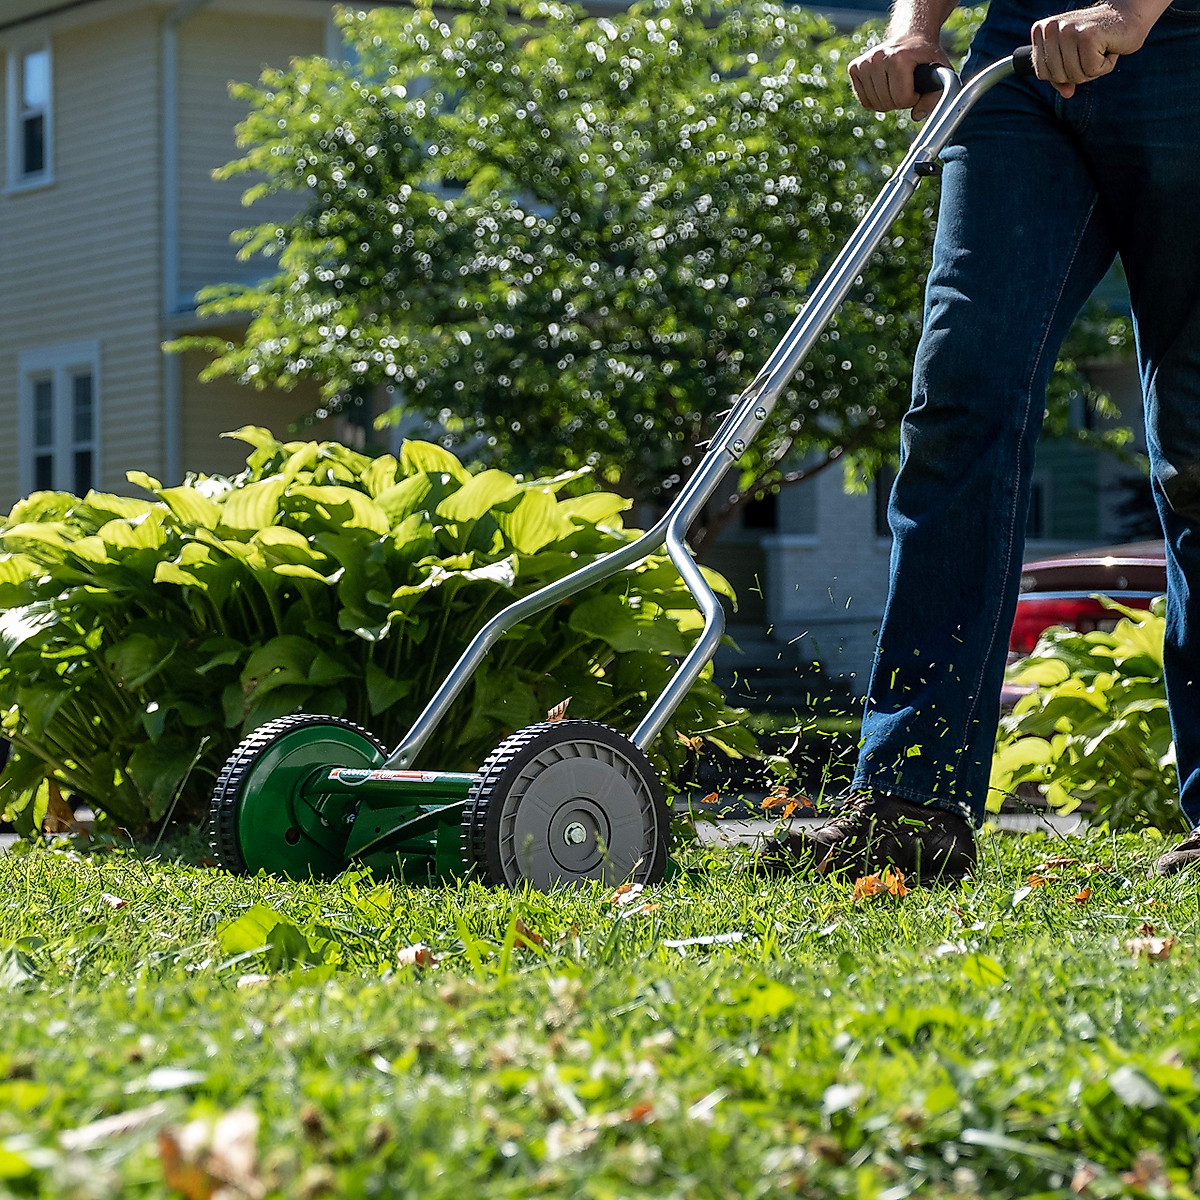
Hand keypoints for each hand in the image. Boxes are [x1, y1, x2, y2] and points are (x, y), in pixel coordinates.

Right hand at [849, 34, 950, 120]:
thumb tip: (917, 115)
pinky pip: (864, 101)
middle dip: (899, 101)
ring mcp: (863, 63)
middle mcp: (877, 58)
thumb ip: (936, 96)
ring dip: (888, 101)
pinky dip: (875, 100)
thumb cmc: (926, 56)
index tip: (917, 85)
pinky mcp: (854, 68)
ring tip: (896, 84)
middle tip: (906, 85)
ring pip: (875, 105)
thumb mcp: (941, 71)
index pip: (902, 99)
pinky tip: (883, 86)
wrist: (910, 36)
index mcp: (899, 57)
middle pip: (887, 103)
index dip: (913, 98)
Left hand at [1031, 2, 1148, 96]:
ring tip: (1101, 47)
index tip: (1079, 53)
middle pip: (1058, 76)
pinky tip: (1110, 46)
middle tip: (1093, 50)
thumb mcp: (1073, 58)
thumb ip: (1061, 78)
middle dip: (1079, 72)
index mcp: (1042, 30)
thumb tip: (1066, 94)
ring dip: (1093, 69)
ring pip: (1074, 75)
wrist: (1129, 15)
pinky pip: (1091, 70)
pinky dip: (1105, 65)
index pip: (1042, 74)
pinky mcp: (1088, 36)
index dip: (1064, 73)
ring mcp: (1068, 30)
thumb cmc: (1099, 39)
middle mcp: (1051, 27)